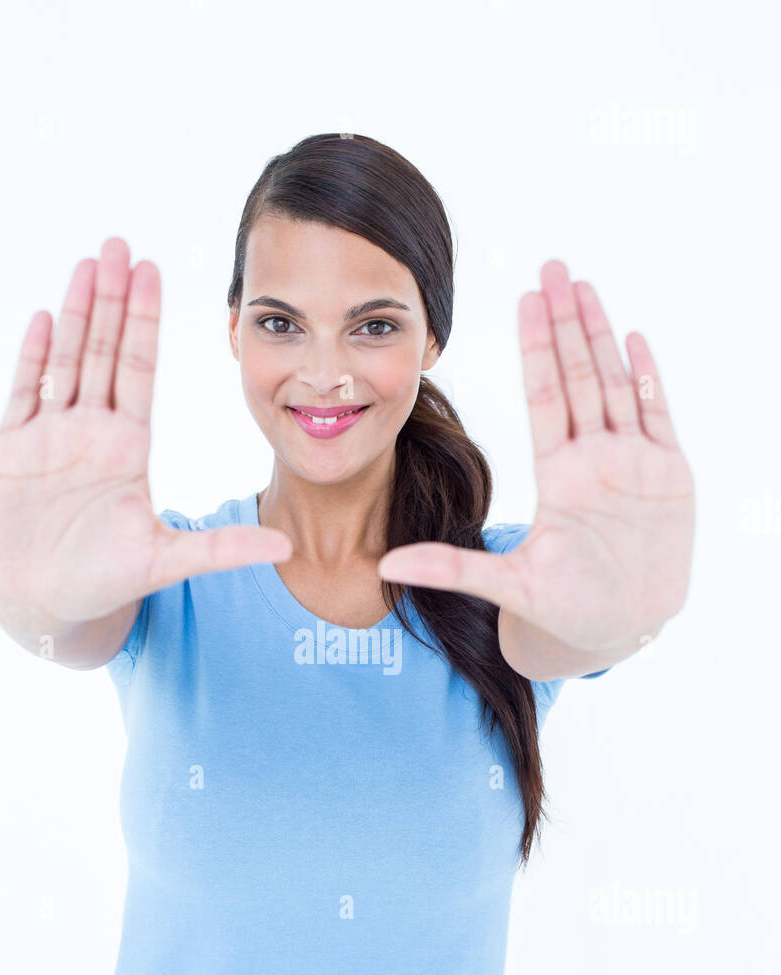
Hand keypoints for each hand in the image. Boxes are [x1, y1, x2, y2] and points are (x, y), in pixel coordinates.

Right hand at [0, 237, 291, 627]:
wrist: (46, 604)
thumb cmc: (106, 584)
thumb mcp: (168, 560)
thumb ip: (223, 548)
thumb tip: (287, 547)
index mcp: (128, 446)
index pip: (138, 368)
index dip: (142, 319)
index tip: (152, 270)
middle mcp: (92, 432)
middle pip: (101, 350)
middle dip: (109, 297)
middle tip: (118, 242)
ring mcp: (50, 436)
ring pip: (64, 359)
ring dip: (72, 311)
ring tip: (84, 262)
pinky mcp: (12, 449)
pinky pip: (23, 391)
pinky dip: (31, 355)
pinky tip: (42, 316)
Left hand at [379, 260, 694, 654]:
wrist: (619, 632)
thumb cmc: (564, 611)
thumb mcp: (506, 585)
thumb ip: (449, 568)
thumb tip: (382, 568)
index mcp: (557, 474)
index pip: (544, 395)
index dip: (537, 347)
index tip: (524, 300)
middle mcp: (592, 458)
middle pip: (579, 376)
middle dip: (566, 321)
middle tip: (552, 266)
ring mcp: (632, 464)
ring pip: (615, 385)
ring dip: (602, 336)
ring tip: (586, 286)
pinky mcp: (669, 476)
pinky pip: (659, 416)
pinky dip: (649, 379)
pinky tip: (635, 338)